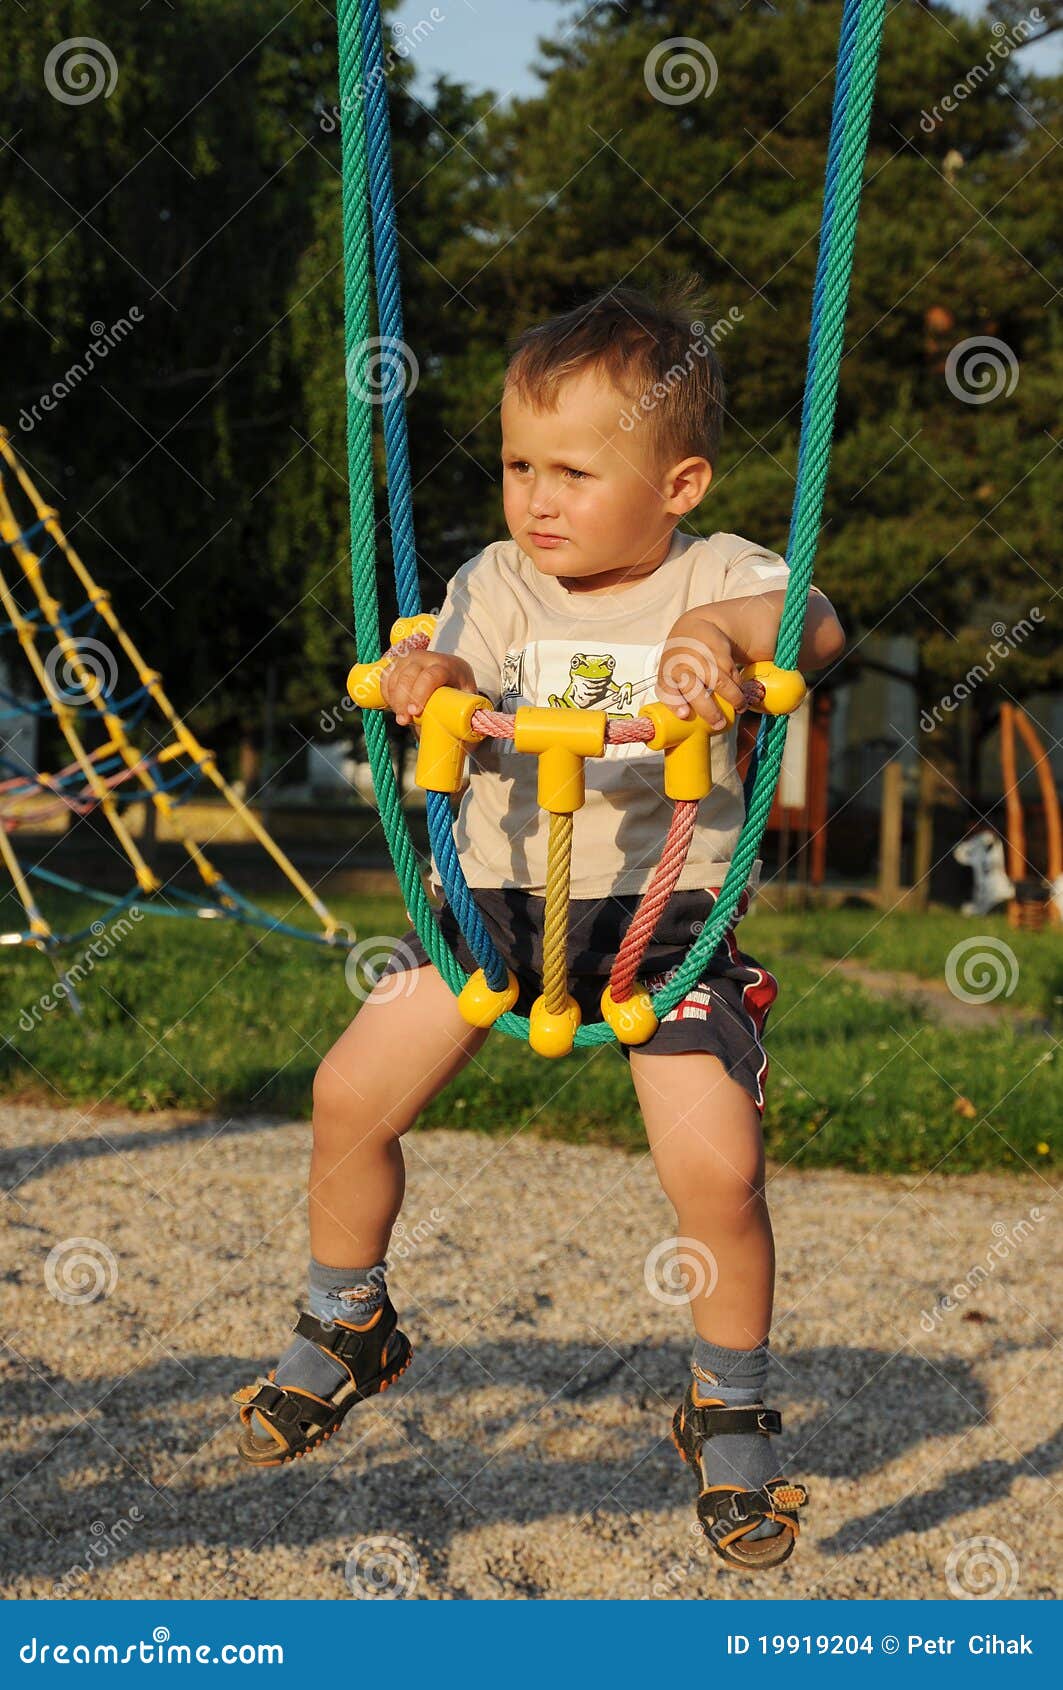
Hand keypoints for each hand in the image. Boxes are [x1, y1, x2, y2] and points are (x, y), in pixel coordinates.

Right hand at [380, 650, 479, 726]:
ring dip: (393, 699)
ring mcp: (411, 658)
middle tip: (404, 720)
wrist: (454, 676)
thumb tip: (450, 735)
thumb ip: (462, 716)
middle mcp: (428, 658)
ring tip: (401, 718)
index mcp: (448, 666)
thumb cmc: (461, 694)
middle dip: (402, 700)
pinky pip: (386, 676)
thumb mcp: (467, 703)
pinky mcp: (399, 663)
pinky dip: (386, 693)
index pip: (431, 675)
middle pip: (409, 675)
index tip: (415, 712)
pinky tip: (394, 706)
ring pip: (394, 675)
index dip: (420, 693)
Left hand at [657, 611, 747, 730]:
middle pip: (693, 688)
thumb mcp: (672, 676)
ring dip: (732, 698)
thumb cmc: (681, 662)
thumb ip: (678, 696)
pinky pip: (730, 671)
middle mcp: (680, 665)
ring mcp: (699, 656)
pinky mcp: (717, 649)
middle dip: (708, 709)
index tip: (685, 714)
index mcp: (666, 675)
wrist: (695, 628)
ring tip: (739, 708)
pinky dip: (737, 684)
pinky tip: (739, 691)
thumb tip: (686, 728)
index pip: (666, 689)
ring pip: (718, 681)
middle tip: (719, 723)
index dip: (675, 702)